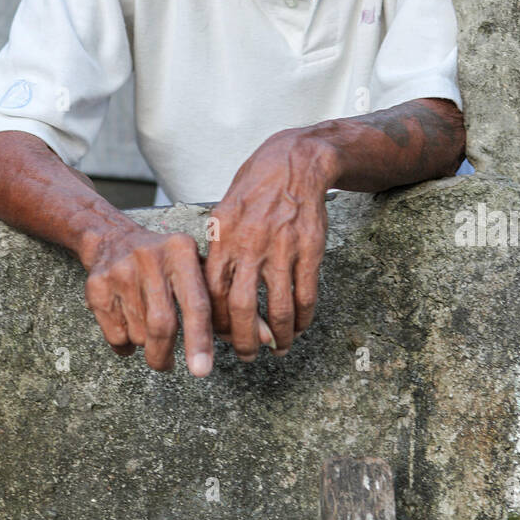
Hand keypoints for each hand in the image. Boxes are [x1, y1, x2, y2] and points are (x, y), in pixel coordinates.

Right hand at [84, 227, 213, 375]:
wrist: (112, 239)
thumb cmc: (164, 261)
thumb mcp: (192, 263)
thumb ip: (216, 294)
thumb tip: (249, 334)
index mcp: (181, 251)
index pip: (195, 303)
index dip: (199, 340)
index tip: (202, 371)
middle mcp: (150, 258)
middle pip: (161, 325)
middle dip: (164, 355)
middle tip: (167, 366)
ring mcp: (121, 271)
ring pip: (138, 334)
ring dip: (146, 344)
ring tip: (147, 330)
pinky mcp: (97, 286)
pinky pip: (115, 335)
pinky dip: (125, 344)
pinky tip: (128, 327)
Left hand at [205, 128, 335, 361]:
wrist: (295, 162)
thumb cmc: (255, 189)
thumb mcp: (224, 212)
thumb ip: (218, 250)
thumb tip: (210, 290)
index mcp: (223, 238)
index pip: (212, 292)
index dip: (214, 322)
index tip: (217, 337)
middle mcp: (250, 245)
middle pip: (242, 307)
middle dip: (243, 340)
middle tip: (247, 356)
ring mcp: (282, 248)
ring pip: (279, 308)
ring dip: (279, 336)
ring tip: (278, 348)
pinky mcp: (310, 249)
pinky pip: (306, 294)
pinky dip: (303, 318)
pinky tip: (299, 327)